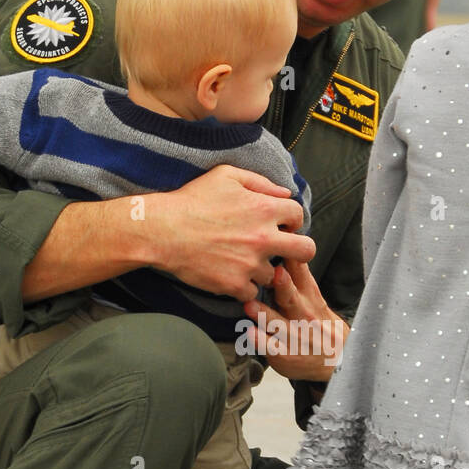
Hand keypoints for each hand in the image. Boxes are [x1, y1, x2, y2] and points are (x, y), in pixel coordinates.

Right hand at [148, 167, 315, 301]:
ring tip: (240, 260)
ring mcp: (250, 264)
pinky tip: (229, 274)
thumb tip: (285, 192)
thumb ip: (260, 182)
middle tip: (284, 251)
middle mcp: (263, 238)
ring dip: (262, 269)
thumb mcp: (226, 176)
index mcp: (264, 209)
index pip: (298, 215)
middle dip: (299, 250)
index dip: (292, 220)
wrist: (162, 230)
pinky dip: (243, 286)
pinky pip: (252, 292)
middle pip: (306, 251)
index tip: (282, 225)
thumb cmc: (192, 200)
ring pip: (274, 274)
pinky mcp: (235, 285)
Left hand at [240, 258, 348, 382]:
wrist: (337, 360)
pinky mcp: (285, 355)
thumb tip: (288, 242)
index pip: (302, 276)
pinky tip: (250, 333)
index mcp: (310, 298)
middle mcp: (304, 316)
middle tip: (275, 273)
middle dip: (284, 286)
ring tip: (250, 305)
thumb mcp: (315, 298)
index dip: (294, 262)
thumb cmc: (318, 324)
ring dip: (265, 314)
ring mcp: (295, 336)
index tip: (285, 247)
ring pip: (278, 324)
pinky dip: (260, 341)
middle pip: (292, 298)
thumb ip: (300, 275)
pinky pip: (271, 348)